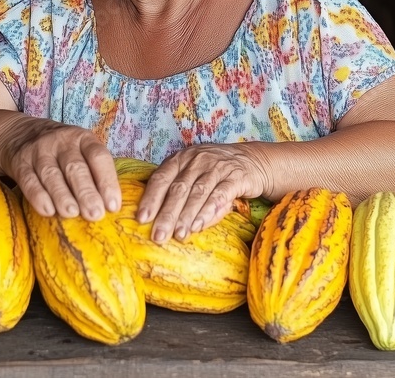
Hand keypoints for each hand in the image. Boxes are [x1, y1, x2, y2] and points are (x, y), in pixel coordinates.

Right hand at [0, 117, 119, 220]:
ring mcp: (39, 151)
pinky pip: (29, 180)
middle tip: (95, 214)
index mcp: (83, 139)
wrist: (18, 133)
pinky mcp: (20, 162)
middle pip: (76, 167)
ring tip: (72, 213)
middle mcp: (62, 142)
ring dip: (63, 196)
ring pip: (52, 175)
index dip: (107, 181)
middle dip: (86, 192)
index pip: (99, 157)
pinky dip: (38, 196)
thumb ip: (94, 172)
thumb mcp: (80, 150)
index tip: (113, 205)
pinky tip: (48, 210)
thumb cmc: (61, 150)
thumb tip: (111, 207)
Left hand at [137, 143, 267, 243]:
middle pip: (178, 189)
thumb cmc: (214, 171)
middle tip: (158, 235)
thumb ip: (177, 190)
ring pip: (198, 193)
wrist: (252, 160)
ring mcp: (216, 167)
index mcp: (181, 159)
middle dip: (167, 214)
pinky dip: (208, 212)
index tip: (141, 219)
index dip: (150, 198)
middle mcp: (197, 160)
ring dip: (187, 216)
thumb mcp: (193, 173)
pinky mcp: (235, 177)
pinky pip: (220, 195)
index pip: (161, 178)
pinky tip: (199, 226)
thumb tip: (154, 217)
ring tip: (178, 235)